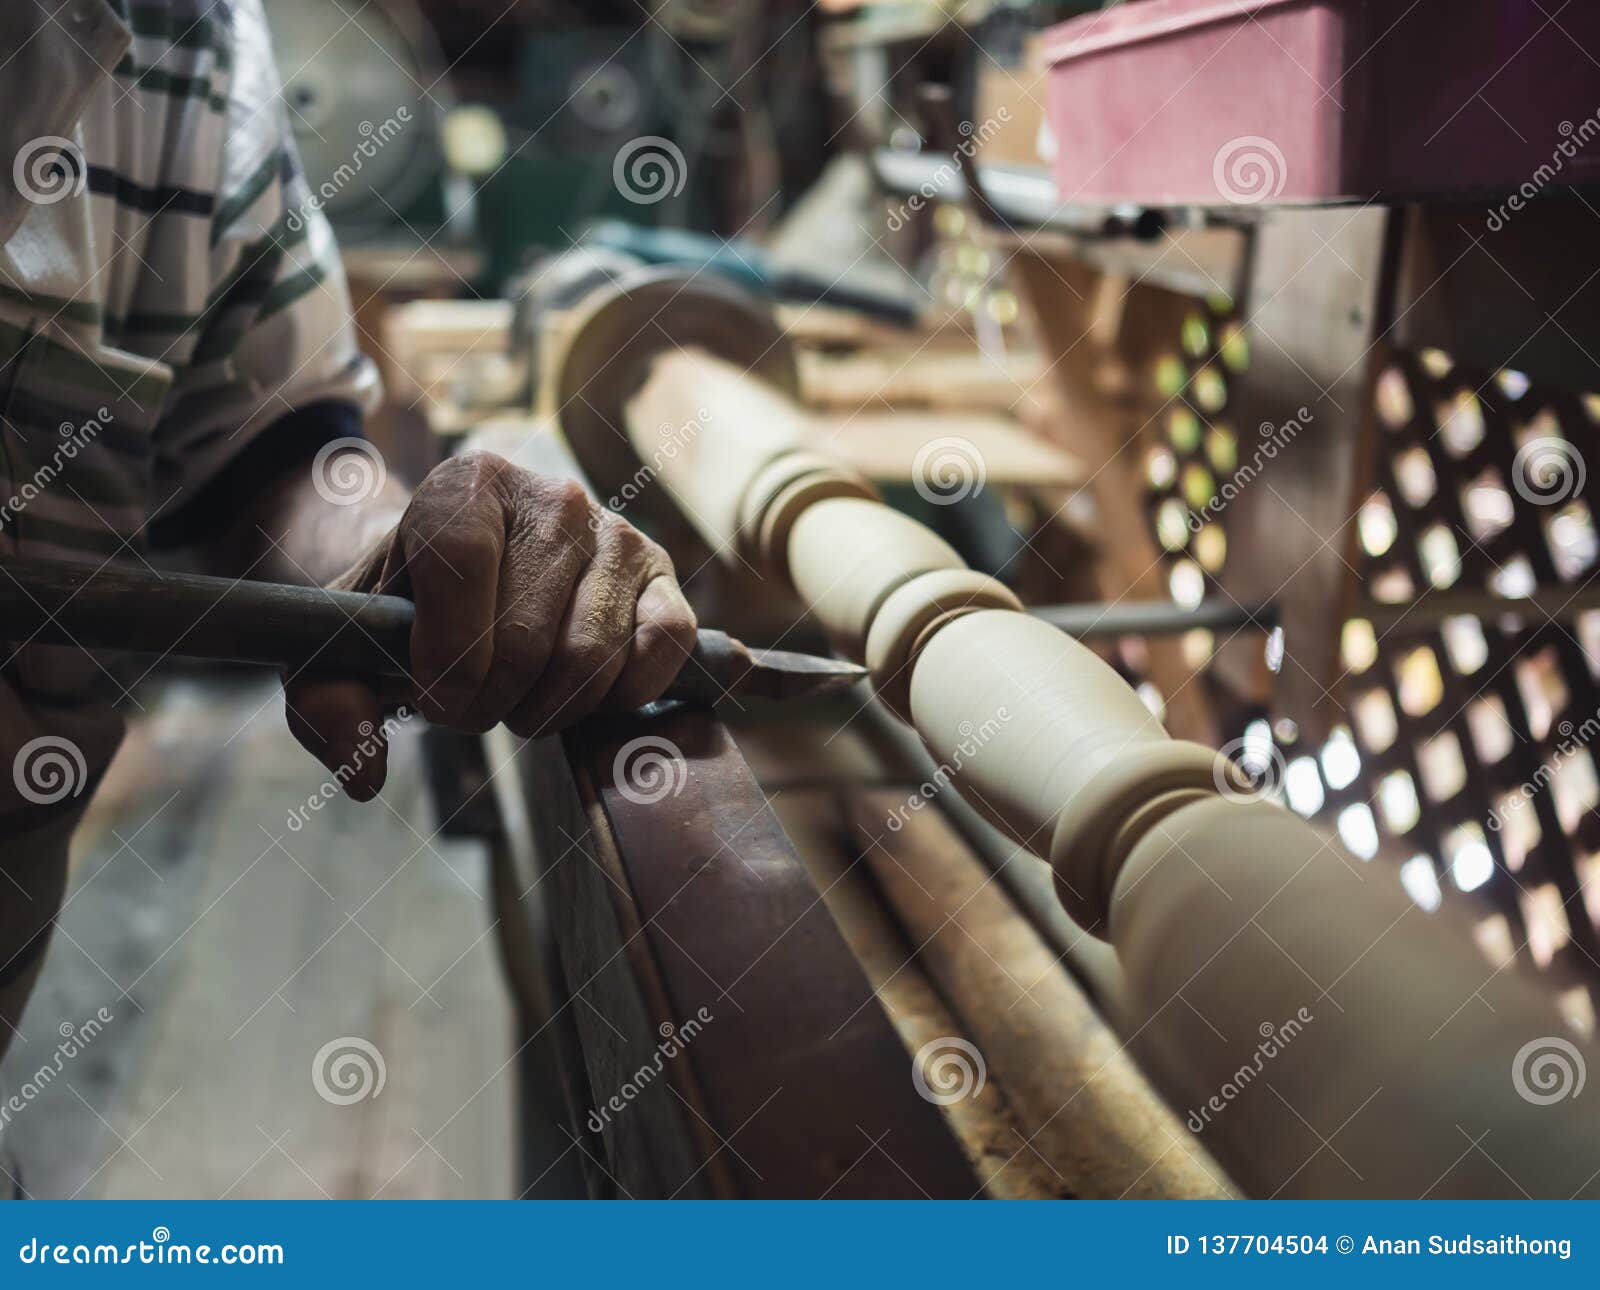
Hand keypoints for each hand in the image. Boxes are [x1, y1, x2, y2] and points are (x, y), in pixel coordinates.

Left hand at [283, 451, 696, 799]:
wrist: (468, 587)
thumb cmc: (410, 615)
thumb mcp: (345, 648)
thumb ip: (327, 704)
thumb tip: (365, 773)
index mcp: (466, 485)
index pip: (459, 564)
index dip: (446, 654)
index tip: (433, 700)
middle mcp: (553, 497)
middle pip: (526, 633)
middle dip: (491, 701)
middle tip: (470, 706)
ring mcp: (617, 534)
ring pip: (590, 655)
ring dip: (547, 709)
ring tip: (518, 700)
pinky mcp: (663, 577)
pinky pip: (661, 646)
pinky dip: (622, 695)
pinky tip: (581, 697)